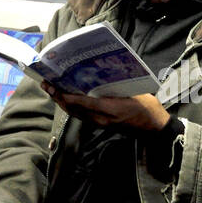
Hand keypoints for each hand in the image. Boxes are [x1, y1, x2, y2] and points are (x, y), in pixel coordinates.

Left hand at [41, 82, 169, 131]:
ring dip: (63, 103)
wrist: (155, 128)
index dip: (65, 95)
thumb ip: (114, 86)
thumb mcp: (132, 92)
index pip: (81, 103)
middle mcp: (102, 119)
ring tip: (53, 91)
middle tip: (47, 85)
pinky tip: (68, 99)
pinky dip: (73, 107)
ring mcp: (101, 124)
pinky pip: (82, 116)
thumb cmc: (147, 107)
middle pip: (74, 109)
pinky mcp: (102, 125)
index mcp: (110, 109)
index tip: (53, 86)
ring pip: (76, 114)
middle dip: (58, 98)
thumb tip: (96, 75)